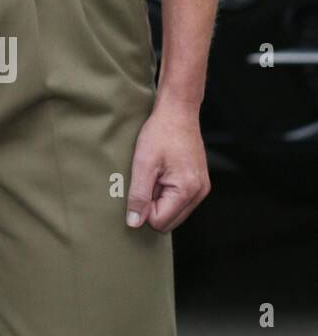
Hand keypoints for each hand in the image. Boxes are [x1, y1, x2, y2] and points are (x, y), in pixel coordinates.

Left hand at [126, 98, 210, 232]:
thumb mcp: (143, 163)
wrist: (178, 112)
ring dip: (159, 197)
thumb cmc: (160, 133)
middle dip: (152, 204)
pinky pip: (179, 200)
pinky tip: (162, 172)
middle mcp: (199, 194)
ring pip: (173, 211)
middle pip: (168, 220)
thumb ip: (138, 195)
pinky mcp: (199, 183)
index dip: (143, 207)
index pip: (159, 222)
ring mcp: (201, 189)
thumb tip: (134, 223)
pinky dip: (166, 191)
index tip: (139, 184)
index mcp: (187, 191)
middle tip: (147, 179)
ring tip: (155, 173)